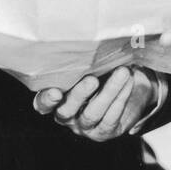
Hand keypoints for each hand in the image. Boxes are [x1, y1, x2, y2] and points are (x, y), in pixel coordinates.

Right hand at [33, 65, 156, 140]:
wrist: (128, 89)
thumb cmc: (101, 71)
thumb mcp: (88, 65)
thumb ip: (82, 60)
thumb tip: (88, 37)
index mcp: (55, 99)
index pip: (42, 104)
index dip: (46, 100)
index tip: (55, 92)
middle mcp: (66, 116)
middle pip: (66, 110)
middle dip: (79, 94)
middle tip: (92, 79)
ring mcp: (85, 127)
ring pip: (92, 113)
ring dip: (108, 92)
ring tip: (122, 73)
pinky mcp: (104, 132)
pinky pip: (111, 118)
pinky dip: (120, 98)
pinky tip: (128, 82)